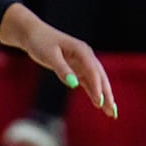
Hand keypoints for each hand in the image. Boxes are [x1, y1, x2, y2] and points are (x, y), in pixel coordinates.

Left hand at [0, 3, 116, 117]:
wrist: (33, 34)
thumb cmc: (41, 42)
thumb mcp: (50, 56)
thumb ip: (62, 70)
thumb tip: (74, 85)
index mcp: (82, 50)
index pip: (93, 71)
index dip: (97, 87)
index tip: (99, 102)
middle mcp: (86, 56)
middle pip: (100, 77)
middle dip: (107, 93)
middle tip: (112, 111)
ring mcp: (82, 62)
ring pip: (96, 80)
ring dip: (103, 95)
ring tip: (110, 111)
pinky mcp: (76, 67)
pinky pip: (88, 81)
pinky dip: (94, 91)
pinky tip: (98, 102)